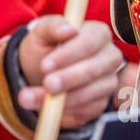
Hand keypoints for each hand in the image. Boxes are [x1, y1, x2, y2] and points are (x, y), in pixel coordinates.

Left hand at [18, 16, 122, 130]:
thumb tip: (69, 29)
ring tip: (31, 99)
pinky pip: (85, 112)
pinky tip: (47, 110)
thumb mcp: (41, 32)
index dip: (68, 55)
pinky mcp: (99, 104)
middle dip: (68, 79)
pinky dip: (64, 113)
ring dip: (61, 100)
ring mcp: (107, 83)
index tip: (45, 65)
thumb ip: (53, 26)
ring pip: (90, 94)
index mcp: (98, 34)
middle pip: (94, 70)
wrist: (38, 71)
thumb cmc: (44, 47)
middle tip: (46, 85)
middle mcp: (109, 58)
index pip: (89, 42)